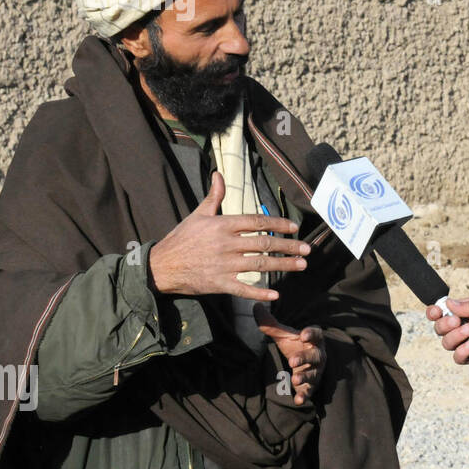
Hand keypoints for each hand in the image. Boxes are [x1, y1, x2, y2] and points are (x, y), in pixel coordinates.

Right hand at [148, 171, 309, 300]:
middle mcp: (226, 244)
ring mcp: (223, 265)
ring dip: (283, 265)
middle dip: (288, 246)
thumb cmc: (182, 238)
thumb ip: (214, 196)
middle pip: (264, 243)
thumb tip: (218, 174)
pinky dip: (259, 292)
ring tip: (301, 265)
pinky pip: (242, 288)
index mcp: (222, 225)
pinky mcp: (218, 283)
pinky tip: (276, 294)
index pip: (257, 221)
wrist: (161, 265)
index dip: (278, 223)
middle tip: (307, 249)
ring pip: (259, 264)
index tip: (295, 227)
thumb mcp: (198, 214)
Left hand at [254, 303, 324, 405]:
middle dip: (304, 358)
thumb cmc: (296, 345)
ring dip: (305, 376)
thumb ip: (270, 323)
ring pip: (314, 374)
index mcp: (314, 340)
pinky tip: (298, 400)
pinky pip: (310, 390)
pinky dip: (305, 395)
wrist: (306, 363)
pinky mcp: (312, 384)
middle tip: (292, 360)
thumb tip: (255, 306)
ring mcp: (316, 370)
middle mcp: (318, 355)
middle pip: (315, 356)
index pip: (317, 334)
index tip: (302, 334)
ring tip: (294, 379)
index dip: (311, 334)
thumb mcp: (283, 335)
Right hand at [427, 294, 468, 365]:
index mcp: (466, 310)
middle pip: (440, 329)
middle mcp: (465, 326)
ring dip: (453, 338)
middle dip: (443, 325)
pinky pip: (459, 358)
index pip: (443, 311)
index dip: (434, 312)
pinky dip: (461, 352)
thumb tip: (448, 304)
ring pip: (447, 344)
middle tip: (457, 321)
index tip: (435, 312)